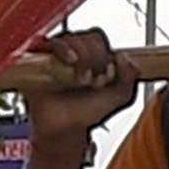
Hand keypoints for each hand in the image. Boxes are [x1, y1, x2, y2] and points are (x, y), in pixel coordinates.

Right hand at [16, 27, 133, 156]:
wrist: (65, 130)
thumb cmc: (86, 112)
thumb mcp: (119, 96)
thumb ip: (129, 76)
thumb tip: (122, 56)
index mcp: (93, 55)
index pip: (99, 40)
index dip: (105, 56)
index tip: (106, 76)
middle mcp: (74, 52)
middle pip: (88, 37)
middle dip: (96, 59)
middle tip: (93, 81)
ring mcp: (56, 55)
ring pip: (71, 38)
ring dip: (82, 58)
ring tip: (81, 80)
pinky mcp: (39, 60)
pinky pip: (48, 43)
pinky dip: (62, 48)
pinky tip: (70, 60)